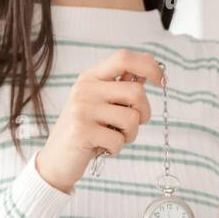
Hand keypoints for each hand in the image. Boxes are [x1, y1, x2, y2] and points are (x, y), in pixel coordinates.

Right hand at [34, 49, 164, 193]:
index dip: (148, 66)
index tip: (161, 80)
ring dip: (130, 135)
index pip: (124, 58)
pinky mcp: (82, 131)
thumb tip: (147, 71)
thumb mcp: (100, 104)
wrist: (57, 159)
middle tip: (132, 126)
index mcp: (91, 77)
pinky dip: (116, 149)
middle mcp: (85, 88)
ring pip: (132, 118)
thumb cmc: (85, 131)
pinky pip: (118, 140)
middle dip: (144, 113)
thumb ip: (121, 88)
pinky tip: (102, 147)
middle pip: (136, 92)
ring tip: (113, 137)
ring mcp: (82, 109)